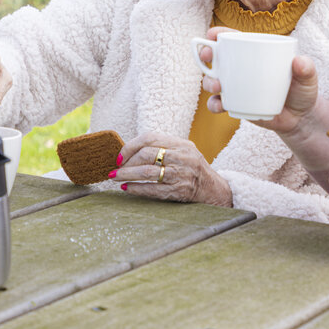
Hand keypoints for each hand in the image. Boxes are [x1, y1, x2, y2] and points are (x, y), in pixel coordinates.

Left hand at [113, 132, 232, 207]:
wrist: (214, 190)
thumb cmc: (193, 169)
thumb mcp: (184, 152)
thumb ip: (163, 147)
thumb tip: (130, 150)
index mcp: (181, 144)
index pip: (150, 138)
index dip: (131, 146)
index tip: (120, 155)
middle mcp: (182, 157)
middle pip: (147, 155)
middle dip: (127, 162)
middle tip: (115, 169)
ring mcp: (181, 175)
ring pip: (147, 172)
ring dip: (127, 175)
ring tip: (115, 178)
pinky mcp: (179, 191)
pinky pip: (152, 189)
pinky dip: (136, 188)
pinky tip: (127, 188)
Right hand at [201, 28, 321, 138]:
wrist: (300, 118)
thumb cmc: (302, 91)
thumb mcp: (308, 78)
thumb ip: (307, 69)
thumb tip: (299, 61)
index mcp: (255, 53)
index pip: (235, 40)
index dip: (220, 34)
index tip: (212, 34)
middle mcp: (241, 67)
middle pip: (217, 57)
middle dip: (206, 53)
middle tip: (208, 56)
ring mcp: (235, 86)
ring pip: (213, 80)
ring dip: (209, 81)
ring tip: (217, 86)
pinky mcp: (235, 104)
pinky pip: (218, 103)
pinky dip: (215, 104)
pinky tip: (220, 105)